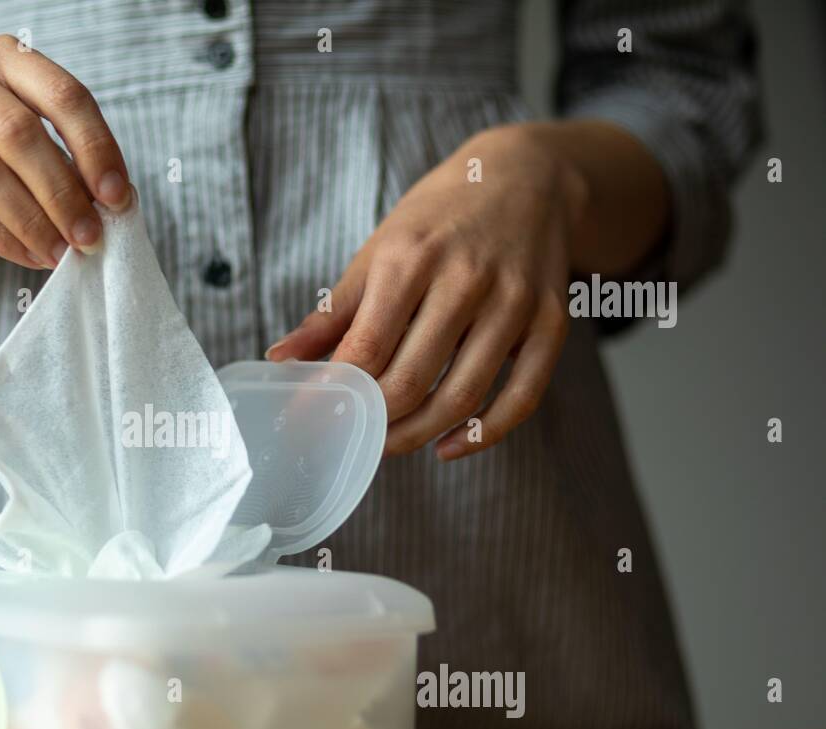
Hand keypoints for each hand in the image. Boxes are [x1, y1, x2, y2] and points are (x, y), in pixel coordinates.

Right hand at [0, 36, 130, 268]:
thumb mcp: (29, 150)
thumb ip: (69, 164)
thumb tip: (117, 204)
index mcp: (3, 56)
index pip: (62, 94)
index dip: (96, 148)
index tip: (118, 199)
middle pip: (19, 132)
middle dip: (62, 193)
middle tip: (89, 237)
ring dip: (31, 220)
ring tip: (60, 254)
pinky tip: (25, 256)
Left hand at [267, 124, 589, 459]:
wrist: (527, 178)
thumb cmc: (439, 219)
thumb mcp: (379, 251)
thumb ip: (333, 312)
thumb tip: (281, 360)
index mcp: (412, 257)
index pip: (367, 347)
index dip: (338, 391)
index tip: (315, 416)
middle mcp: (466, 278)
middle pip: (411, 380)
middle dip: (376, 422)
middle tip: (356, 436)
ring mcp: (514, 302)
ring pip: (462, 396)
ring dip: (419, 434)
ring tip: (391, 444)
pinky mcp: (551, 323)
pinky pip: (521, 397)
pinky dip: (483, 433)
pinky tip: (448, 446)